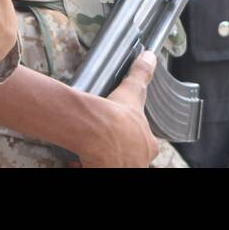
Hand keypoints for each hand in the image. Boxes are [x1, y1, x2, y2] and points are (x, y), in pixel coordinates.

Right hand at [76, 51, 159, 167]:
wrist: (98, 132)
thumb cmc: (117, 114)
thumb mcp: (132, 90)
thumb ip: (141, 74)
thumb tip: (150, 56)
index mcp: (149, 144)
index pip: (144, 143)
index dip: (131, 137)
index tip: (117, 131)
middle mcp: (140, 162)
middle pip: (130, 157)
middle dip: (117, 150)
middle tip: (102, 140)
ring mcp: (125, 169)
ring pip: (114, 164)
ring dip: (102, 158)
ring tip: (89, 150)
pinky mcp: (105, 174)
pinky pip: (94, 169)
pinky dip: (86, 164)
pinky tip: (78, 159)